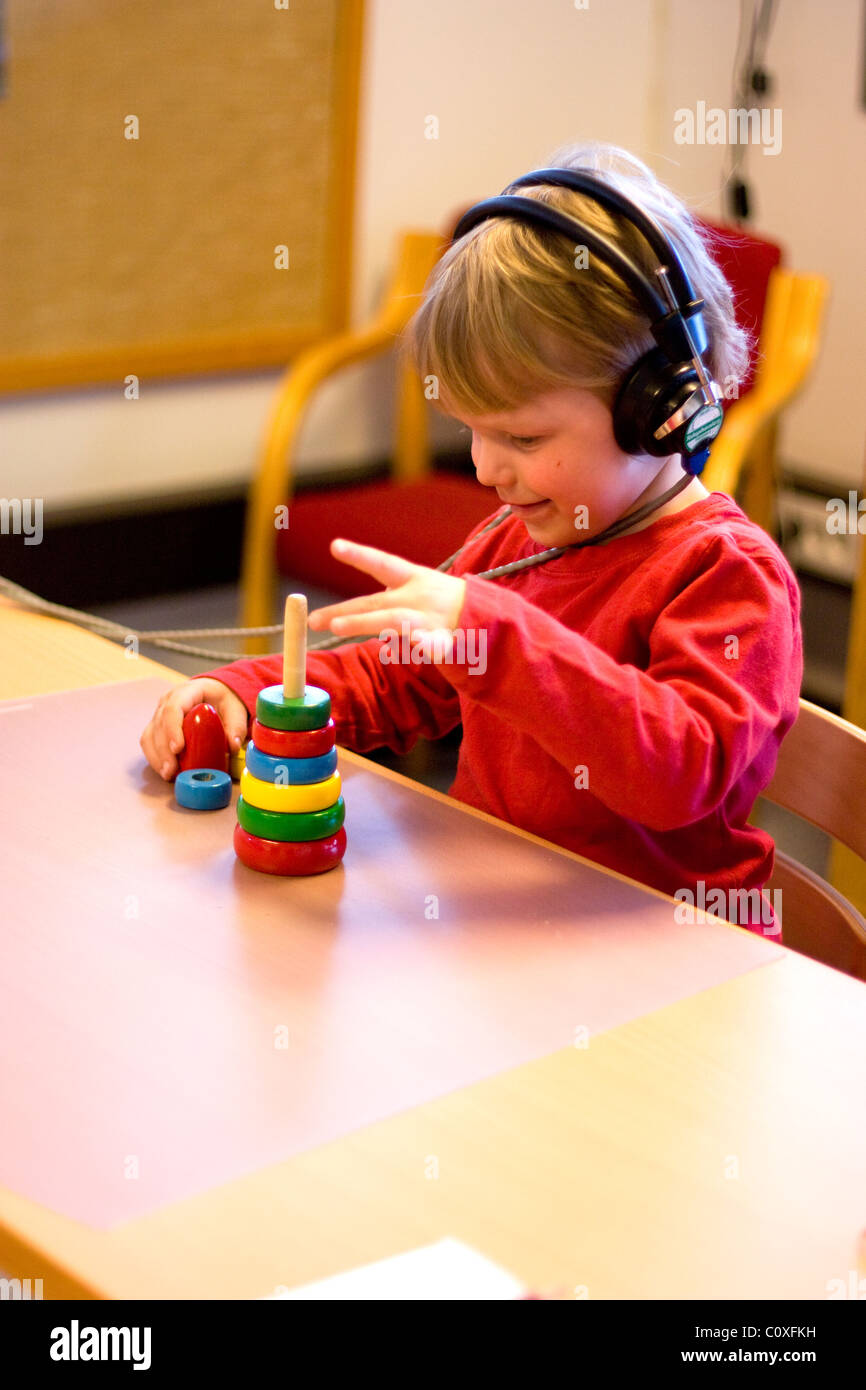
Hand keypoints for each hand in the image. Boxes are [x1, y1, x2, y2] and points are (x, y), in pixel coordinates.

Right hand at [140, 678, 249, 780]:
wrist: (213, 694)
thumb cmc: (223, 700)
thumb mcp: (235, 709)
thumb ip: (236, 727)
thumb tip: (233, 746)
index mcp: (187, 692)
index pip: (173, 708)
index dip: (172, 729)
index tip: (178, 748)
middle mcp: (168, 701)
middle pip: (159, 724)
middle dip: (163, 750)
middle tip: (172, 769)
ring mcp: (159, 713)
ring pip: (150, 735)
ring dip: (157, 756)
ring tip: (168, 774)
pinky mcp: (156, 727)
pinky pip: (149, 742)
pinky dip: (155, 758)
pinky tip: (165, 771)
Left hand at [307, 539, 467, 651]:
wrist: (496, 620)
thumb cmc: (453, 607)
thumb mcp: (423, 592)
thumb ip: (389, 599)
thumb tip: (345, 614)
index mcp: (415, 580)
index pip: (383, 564)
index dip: (359, 555)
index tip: (335, 545)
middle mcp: (419, 597)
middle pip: (375, 602)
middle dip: (344, 610)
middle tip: (315, 619)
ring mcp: (432, 620)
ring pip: (392, 620)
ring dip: (363, 622)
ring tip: (337, 627)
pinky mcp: (445, 643)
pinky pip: (432, 645)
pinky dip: (425, 645)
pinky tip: (417, 645)